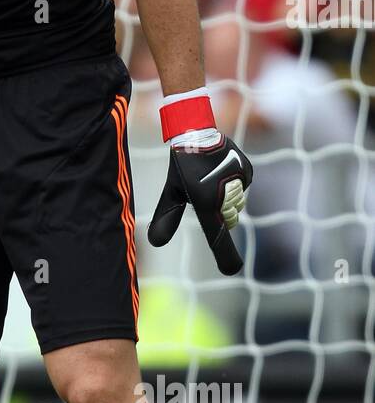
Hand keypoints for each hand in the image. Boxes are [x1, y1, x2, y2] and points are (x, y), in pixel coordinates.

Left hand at [148, 133, 252, 275]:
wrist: (197, 131)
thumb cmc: (182, 165)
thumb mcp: (172, 192)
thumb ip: (166, 218)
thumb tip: (155, 242)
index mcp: (204, 201)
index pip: (216, 234)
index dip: (224, 254)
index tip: (231, 270)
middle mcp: (223, 193)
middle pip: (228, 220)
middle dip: (220, 215)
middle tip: (207, 195)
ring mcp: (238, 181)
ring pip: (237, 205)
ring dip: (227, 199)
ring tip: (213, 178)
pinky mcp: (248, 171)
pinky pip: (243, 188)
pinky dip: (234, 184)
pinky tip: (222, 170)